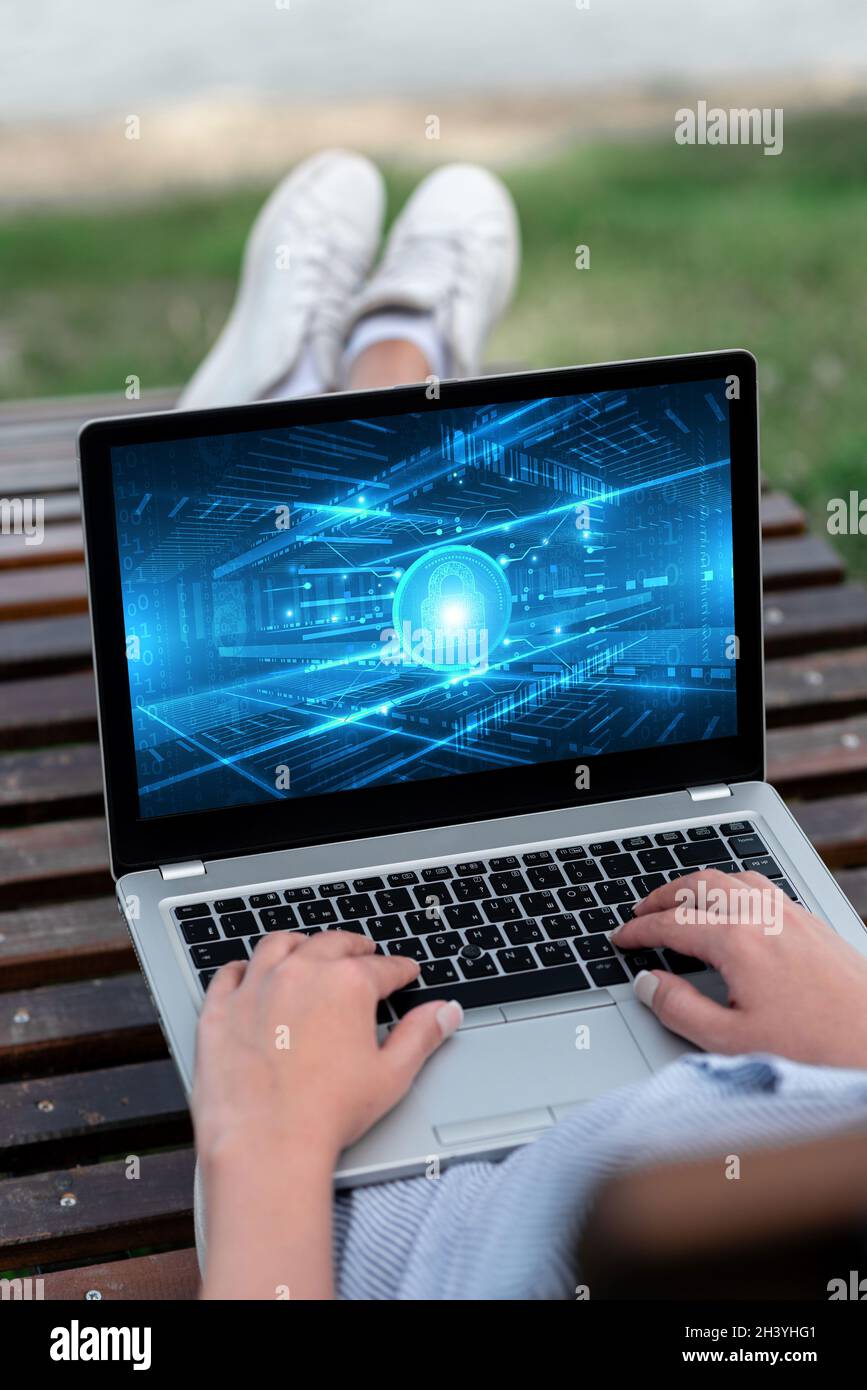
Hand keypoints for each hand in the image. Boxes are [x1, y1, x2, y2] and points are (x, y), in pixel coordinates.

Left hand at [192, 929, 461, 1166]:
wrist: (266, 1144)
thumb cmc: (327, 1114)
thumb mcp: (392, 1075)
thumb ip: (422, 1035)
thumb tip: (446, 1012)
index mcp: (346, 984)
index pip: (383, 966)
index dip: (399, 969)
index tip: (404, 972)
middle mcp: (300, 973)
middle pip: (331, 944)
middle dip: (354, 946)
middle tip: (364, 952)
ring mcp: (256, 987)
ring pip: (279, 945)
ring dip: (299, 944)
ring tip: (307, 950)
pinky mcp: (220, 1008)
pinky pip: (230, 973)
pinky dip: (244, 969)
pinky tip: (250, 974)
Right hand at [610, 869, 866, 1067]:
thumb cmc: (813, 1050)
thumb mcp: (730, 1041)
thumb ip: (679, 1009)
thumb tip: (648, 984)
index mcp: (737, 941)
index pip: (672, 922)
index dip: (639, 929)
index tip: (621, 938)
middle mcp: (764, 917)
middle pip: (701, 885)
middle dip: (664, 895)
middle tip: (640, 911)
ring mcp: (792, 915)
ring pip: (734, 878)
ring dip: (700, 885)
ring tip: (681, 902)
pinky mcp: (814, 924)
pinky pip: (763, 887)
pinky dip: (733, 888)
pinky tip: (734, 909)